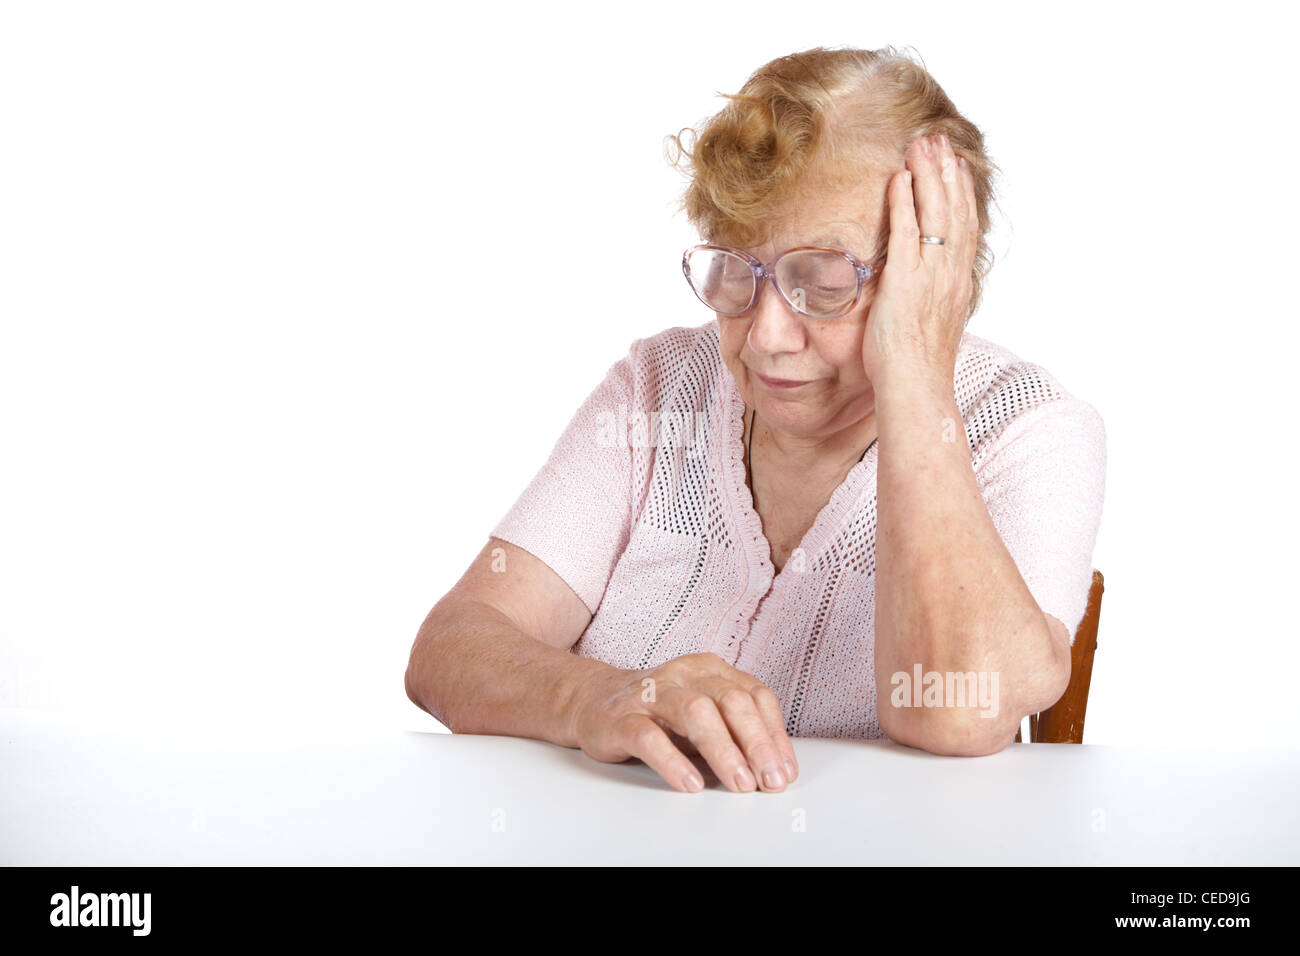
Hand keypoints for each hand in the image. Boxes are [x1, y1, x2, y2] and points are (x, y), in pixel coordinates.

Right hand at [573, 652, 798, 793]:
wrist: (593, 700)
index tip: (784, 770)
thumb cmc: (659, 712)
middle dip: (756, 744)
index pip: (755, 696)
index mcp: (710, 670)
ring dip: (723, 751)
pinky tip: (690, 783)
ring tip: (739, 783)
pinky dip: (673, 761)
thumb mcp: (703, 713)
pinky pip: (650, 737)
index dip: (774, 735)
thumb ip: (735, 733)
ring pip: (695, 712)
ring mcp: (652, 693)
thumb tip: (775, 768)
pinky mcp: (622, 718)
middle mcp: (684, 675)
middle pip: (730, 701)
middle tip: (768, 781)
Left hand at [861, 132, 978, 384]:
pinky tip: (899, 180)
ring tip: (921, 145)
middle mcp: (950, 275)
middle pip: (955, 211)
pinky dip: (904, 204)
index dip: (960, 192)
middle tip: (938, 139)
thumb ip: (930, 298)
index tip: (954, 164)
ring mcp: (930, 276)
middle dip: (947, 172)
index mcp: (957, 283)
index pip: (964, 227)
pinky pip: (907, 234)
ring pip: (936, 214)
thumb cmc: (915, 368)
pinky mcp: (906, 282)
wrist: (916, 390)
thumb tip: (923, 290)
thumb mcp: (930, 325)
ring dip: (929, 176)